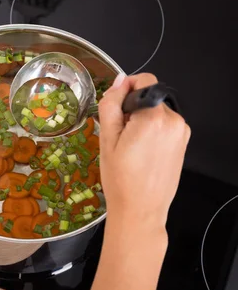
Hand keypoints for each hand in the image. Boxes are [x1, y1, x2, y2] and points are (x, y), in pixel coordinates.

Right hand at [98, 73, 189, 229]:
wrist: (140, 210)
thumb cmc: (120, 178)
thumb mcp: (106, 138)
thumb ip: (111, 104)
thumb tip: (119, 80)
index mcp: (154, 117)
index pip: (145, 80)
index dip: (126, 89)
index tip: (115, 109)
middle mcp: (174, 121)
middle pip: (150, 97)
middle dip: (133, 108)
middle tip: (119, 134)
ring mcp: (182, 132)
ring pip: (157, 111)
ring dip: (142, 120)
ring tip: (130, 146)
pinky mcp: (183, 143)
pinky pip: (165, 125)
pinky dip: (152, 131)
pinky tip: (142, 152)